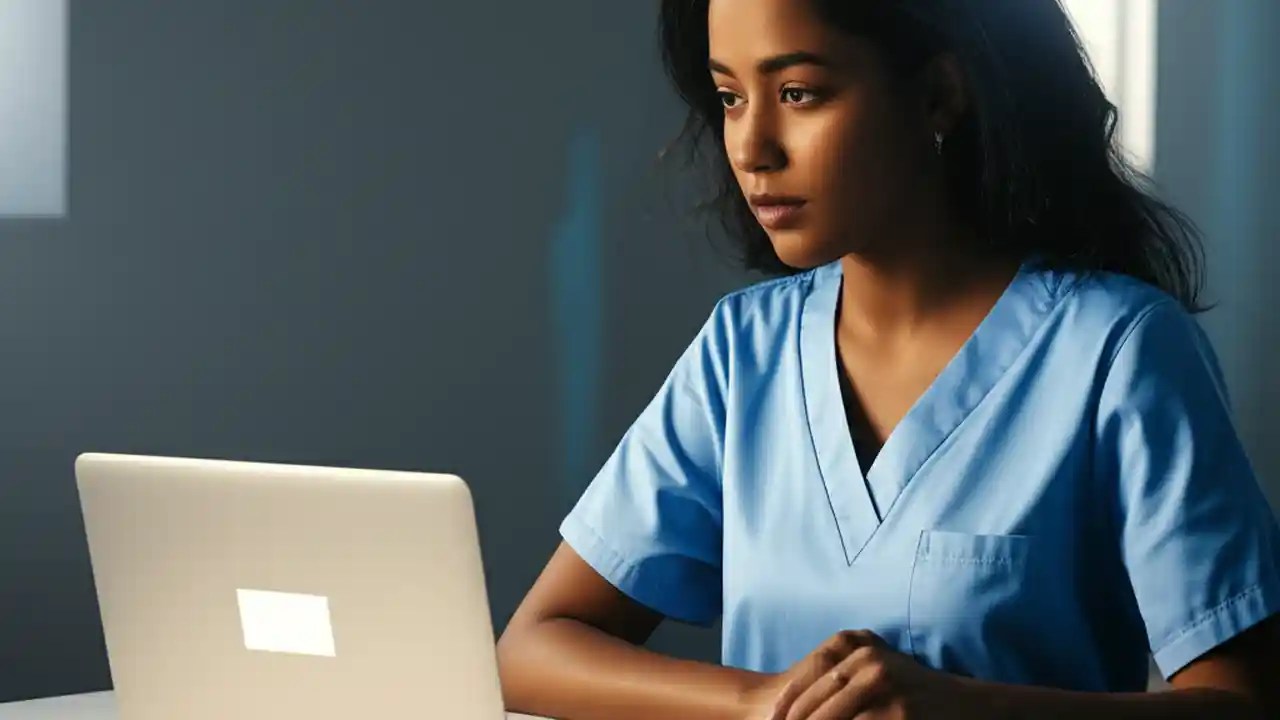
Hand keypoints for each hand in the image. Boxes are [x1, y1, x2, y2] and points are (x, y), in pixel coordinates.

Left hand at [740, 630, 989, 719]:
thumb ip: (840, 675)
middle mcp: (870, 663)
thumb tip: (788, 709)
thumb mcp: (876, 668)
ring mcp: (884, 691)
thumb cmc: (911, 689)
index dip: (786, 704)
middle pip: (814, 706)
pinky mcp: (897, 717)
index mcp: (859, 646)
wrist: (966, 705)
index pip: (806, 677)